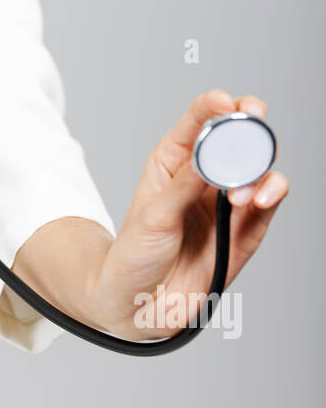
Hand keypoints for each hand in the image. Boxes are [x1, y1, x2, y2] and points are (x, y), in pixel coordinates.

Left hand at [90, 89, 288, 341]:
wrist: (140, 305)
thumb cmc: (135, 255)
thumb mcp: (152, 217)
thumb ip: (184, 186)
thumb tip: (210, 157)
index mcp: (174, 161)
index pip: (200, 121)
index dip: (217, 106)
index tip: (228, 102)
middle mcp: (204, 176)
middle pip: (238, 138)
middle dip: (252, 127)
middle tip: (257, 126)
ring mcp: (227, 201)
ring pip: (259, 168)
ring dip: (260, 169)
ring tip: (244, 192)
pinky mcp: (245, 230)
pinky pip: (268, 204)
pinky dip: (273, 194)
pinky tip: (264, 196)